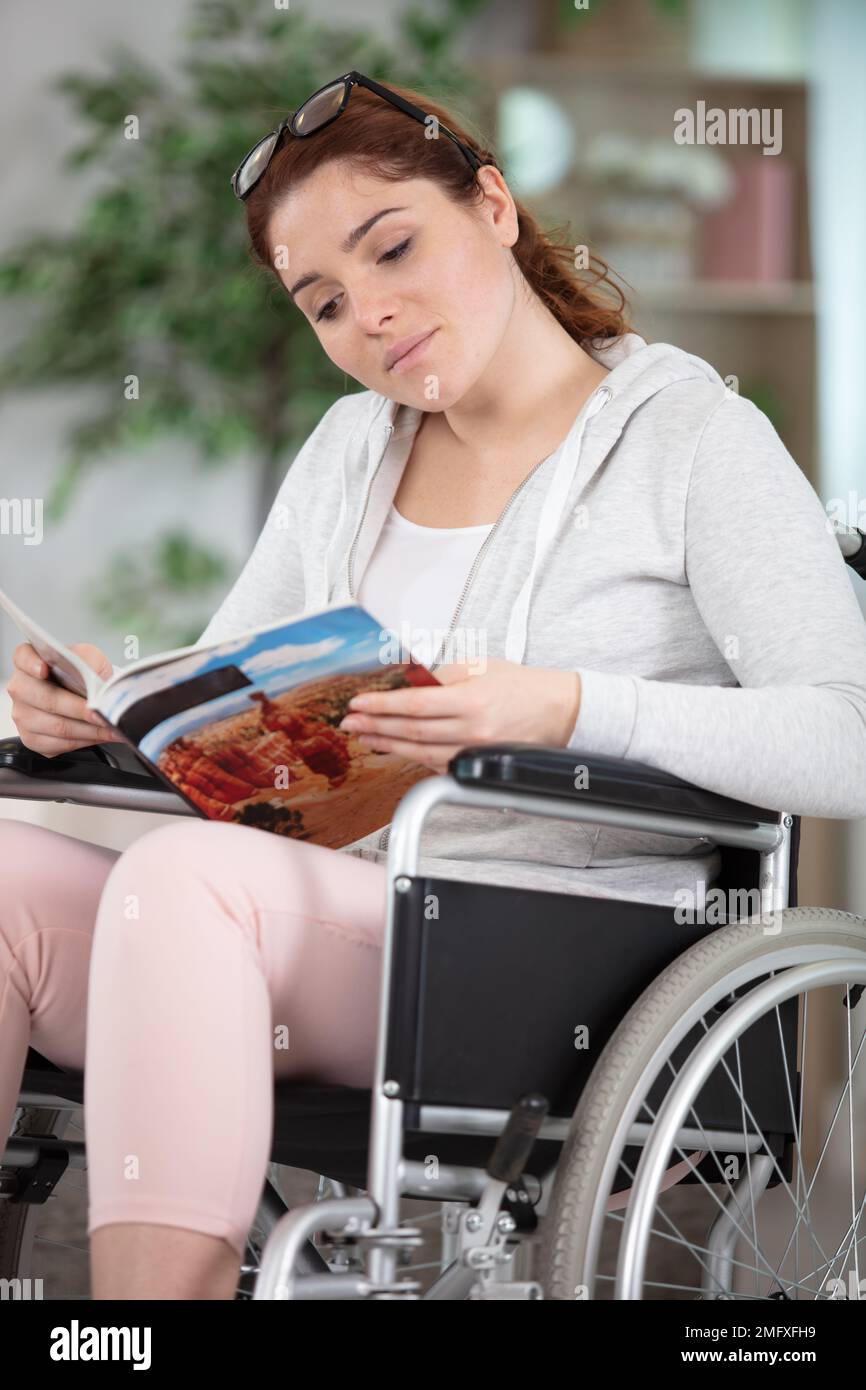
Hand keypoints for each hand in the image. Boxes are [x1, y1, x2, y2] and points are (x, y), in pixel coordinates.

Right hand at [6, 641, 122, 758]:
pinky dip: (85, 741)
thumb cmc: (83, 674)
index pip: (23, 657)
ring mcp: (23, 715)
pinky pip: (59, 744)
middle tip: (100, 712)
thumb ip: (89, 663)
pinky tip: (100, 735)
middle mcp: (21, 688)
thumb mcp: (90, 658)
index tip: (44, 669)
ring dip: (89, 729)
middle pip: (46, 699)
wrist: (84, 694)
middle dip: (78, 708)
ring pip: (57, 726)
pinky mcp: (31, 739)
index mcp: (29, 661)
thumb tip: (96, 684)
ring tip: (110, 726)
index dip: (32, 663)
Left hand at [338, 658, 580, 774]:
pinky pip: (437, 764)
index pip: (414, 705)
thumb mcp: (480, 666)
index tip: (357, 704)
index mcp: (471, 701)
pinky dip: (413, 756)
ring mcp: (474, 752)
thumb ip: (441, 676)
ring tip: (366, 736)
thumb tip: (406, 684)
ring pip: (420, 753)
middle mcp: (471, 731)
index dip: (381, 706)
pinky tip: (395, 748)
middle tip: (350, 723)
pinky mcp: (476, 766)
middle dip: (375, 727)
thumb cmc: (521, 686)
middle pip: (411, 732)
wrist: (557, 711)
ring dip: (388, 745)